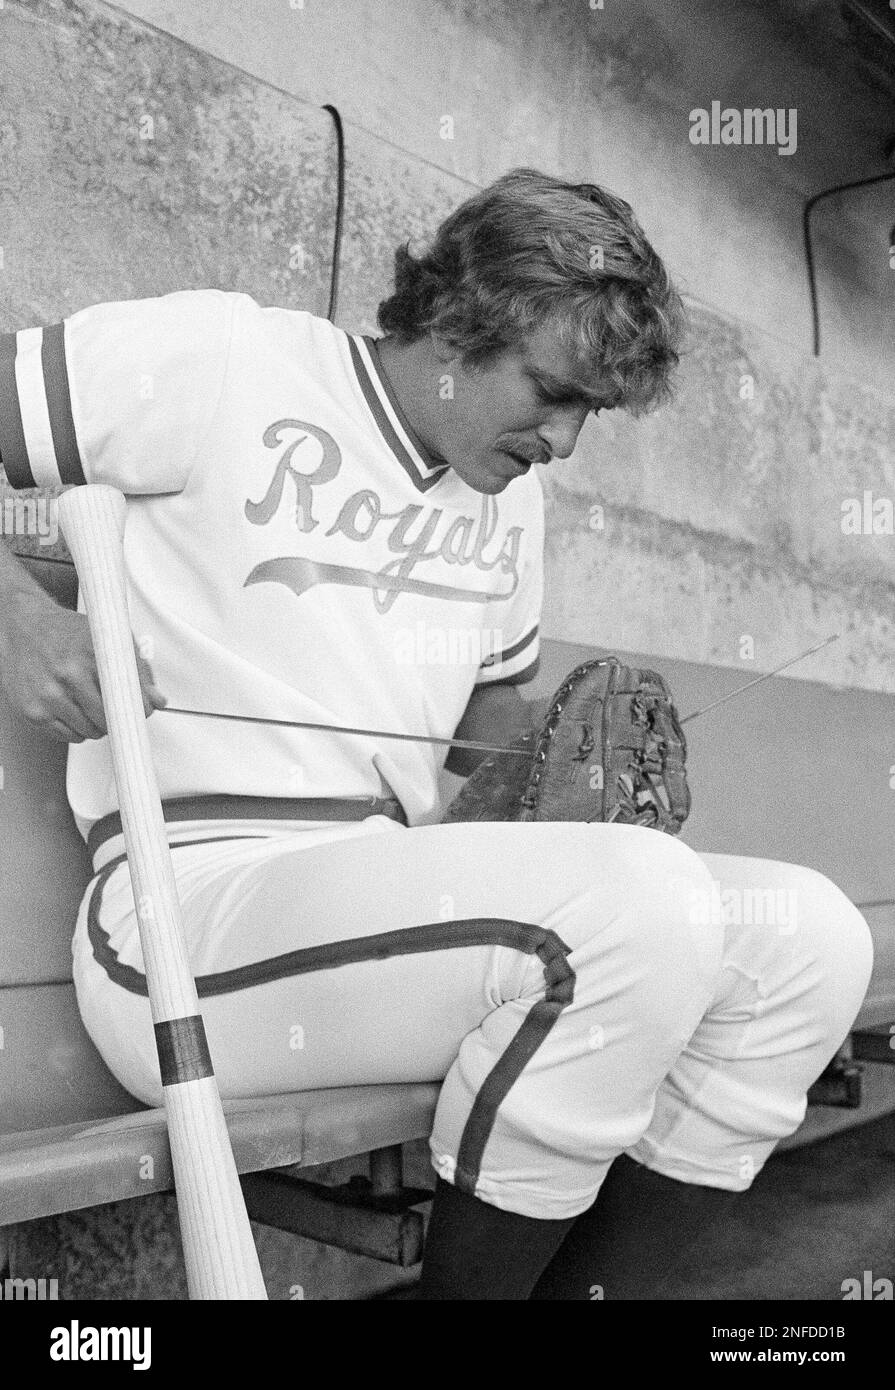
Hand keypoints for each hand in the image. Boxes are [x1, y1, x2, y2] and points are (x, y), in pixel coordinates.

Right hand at [0, 589, 166, 742]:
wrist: (24, 626)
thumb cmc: (66, 632)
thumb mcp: (107, 638)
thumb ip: (137, 668)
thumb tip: (156, 699)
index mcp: (90, 656)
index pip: (126, 697)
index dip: (138, 709)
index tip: (141, 712)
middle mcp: (68, 676)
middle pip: (108, 720)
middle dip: (118, 718)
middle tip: (116, 707)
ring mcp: (48, 696)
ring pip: (89, 732)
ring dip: (97, 725)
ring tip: (91, 704)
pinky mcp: (32, 711)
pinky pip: (67, 736)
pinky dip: (76, 729)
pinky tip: (74, 710)